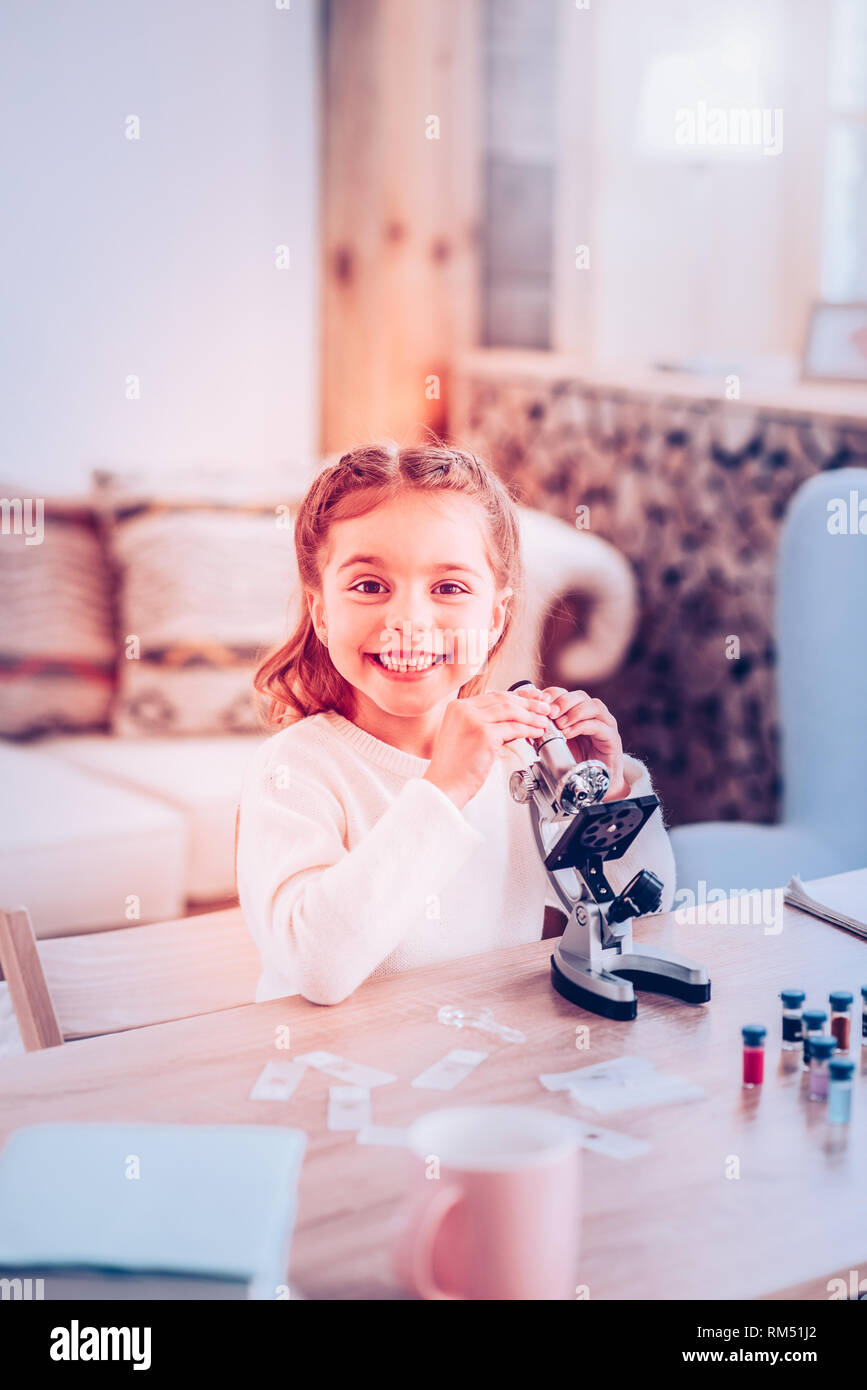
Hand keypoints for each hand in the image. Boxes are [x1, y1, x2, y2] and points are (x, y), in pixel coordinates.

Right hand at [423, 688, 552, 809]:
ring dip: (531, 716)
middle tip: (544, 707)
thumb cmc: (454, 766)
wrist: (444, 785)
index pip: (493, 695)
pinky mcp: (484, 734)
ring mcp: (473, 720)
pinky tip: (536, 732)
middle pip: (503, 700)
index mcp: (457, 706)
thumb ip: (482, 722)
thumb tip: (512, 717)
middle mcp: (463, 709)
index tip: (532, 699)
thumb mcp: (464, 734)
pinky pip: (513, 728)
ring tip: (544, 721)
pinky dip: (528, 730)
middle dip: (528, 703)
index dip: (516, 696)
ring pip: (511, 712)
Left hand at [535, 685, 628, 800]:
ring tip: (560, 725)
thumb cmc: (578, 761)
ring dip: (574, 712)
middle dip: (563, 701)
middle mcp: (594, 714)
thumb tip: (529, 729)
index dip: (552, 694)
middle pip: (580, 695)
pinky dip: (581, 726)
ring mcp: (605, 724)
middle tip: (550, 713)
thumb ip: (546, 734)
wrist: (595, 782)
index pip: (566, 693)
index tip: (540, 702)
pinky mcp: (612, 737)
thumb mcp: (558, 744)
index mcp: (578, 712)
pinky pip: (598, 725)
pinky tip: (569, 734)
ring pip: (593, 706)